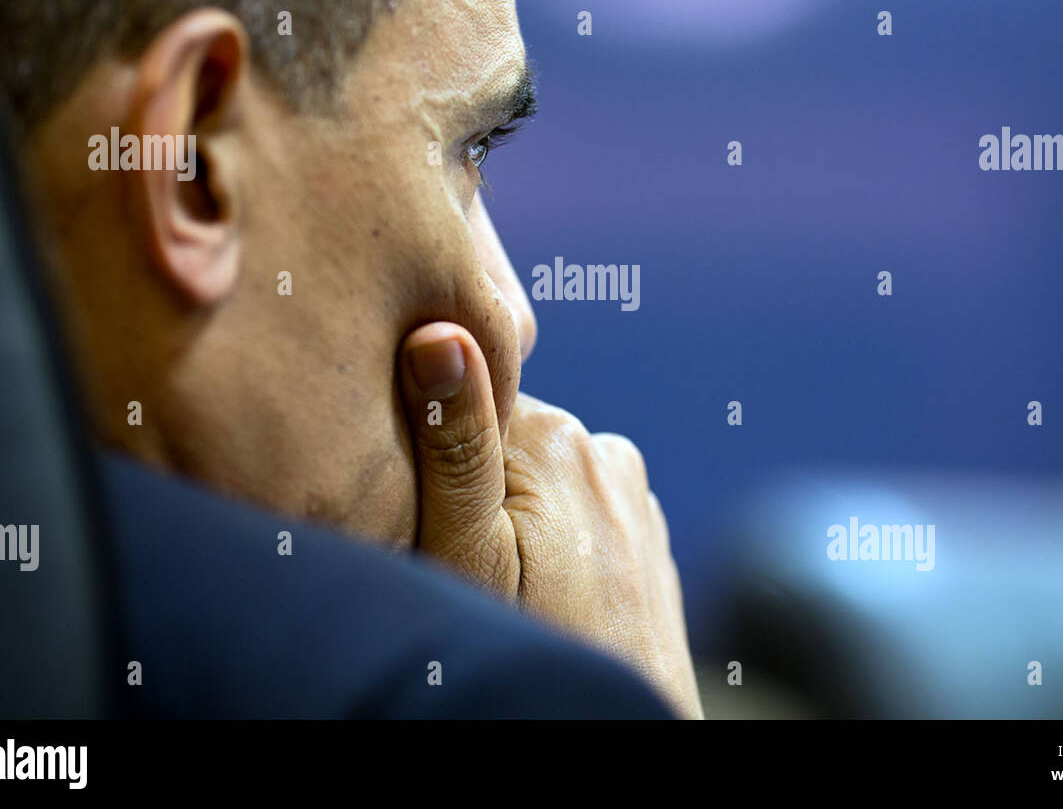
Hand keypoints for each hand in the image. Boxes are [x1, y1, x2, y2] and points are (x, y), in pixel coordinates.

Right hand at [398, 321, 702, 717]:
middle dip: (470, 483)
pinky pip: (577, 508)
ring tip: (504, 582)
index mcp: (553, 437)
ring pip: (537, 475)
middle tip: (458, 557)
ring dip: (513, 512)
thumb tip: (442, 331)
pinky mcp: (643, 529)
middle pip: (501, 437)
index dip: (425, 448)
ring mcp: (632, 490)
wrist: (615, 731)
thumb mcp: (466, 551)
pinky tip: (544, 587)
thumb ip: (454, 441)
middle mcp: (603, 447)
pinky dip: (553, 535)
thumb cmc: (529, 645)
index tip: (419, 506)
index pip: (460, 397)